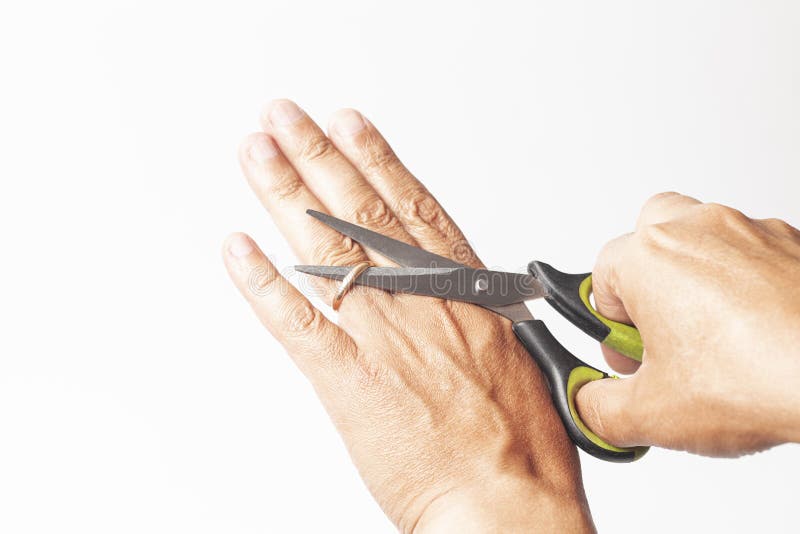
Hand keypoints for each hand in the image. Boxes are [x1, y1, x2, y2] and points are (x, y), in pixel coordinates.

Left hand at [223, 100, 592, 531]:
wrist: (508, 501)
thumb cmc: (521, 445)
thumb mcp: (516, 363)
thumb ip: (480, 325)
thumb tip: (464, 307)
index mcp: (464, 296)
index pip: (412, 209)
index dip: (376, 162)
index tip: (349, 127)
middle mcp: (421, 303)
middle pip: (362, 213)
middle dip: (318, 158)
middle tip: (285, 119)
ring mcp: (384, 337)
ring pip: (328, 251)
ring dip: (286, 195)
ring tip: (259, 152)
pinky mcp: (349, 381)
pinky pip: (298, 324)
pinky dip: (264, 284)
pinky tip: (239, 249)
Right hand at [577, 192, 799, 455]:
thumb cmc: (759, 378)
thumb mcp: (651, 414)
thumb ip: (597, 408)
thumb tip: (588, 404)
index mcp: (649, 256)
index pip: (599, 278)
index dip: (608, 325)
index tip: (627, 355)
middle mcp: (697, 229)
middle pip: (649, 235)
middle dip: (646, 280)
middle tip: (660, 330)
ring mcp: (750, 231)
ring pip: (703, 240)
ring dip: (696, 279)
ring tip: (710, 337)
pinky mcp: (793, 246)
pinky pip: (752, 255)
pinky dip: (745, 285)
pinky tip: (753, 334)